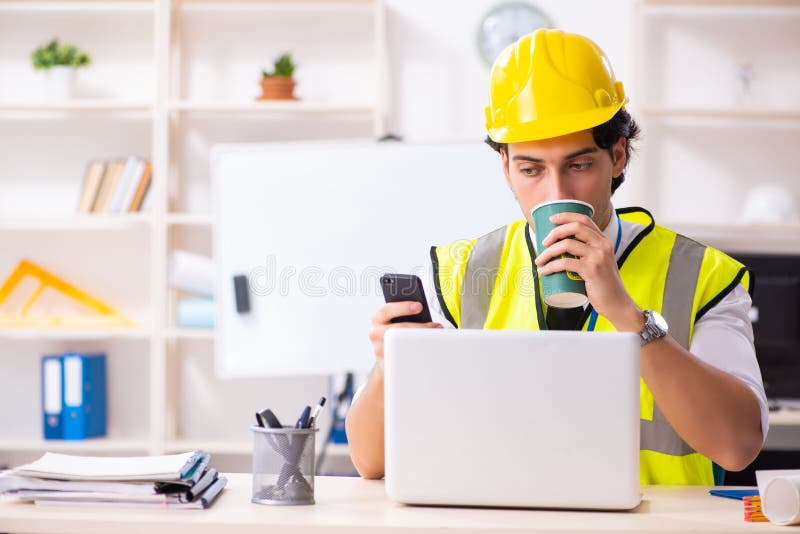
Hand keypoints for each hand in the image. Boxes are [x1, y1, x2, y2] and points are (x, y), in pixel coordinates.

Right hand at [368, 301, 442, 368]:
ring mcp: (378, 348)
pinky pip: (402, 358)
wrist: (387, 354)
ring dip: (419, 341)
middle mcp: (375, 332)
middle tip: (435, 326)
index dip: (403, 307)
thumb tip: (423, 311)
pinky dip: (417, 354)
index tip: (419, 306)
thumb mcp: (397, 320)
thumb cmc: (397, 332)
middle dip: (418, 327)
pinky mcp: (385, 362)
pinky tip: (428, 351)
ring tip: (435, 338)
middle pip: (395, 329)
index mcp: (378, 318)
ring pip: (399, 345)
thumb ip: (406, 314)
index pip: (387, 310)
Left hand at [533, 212, 642, 330]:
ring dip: (548, 251)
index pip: (585, 219)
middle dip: (555, 232)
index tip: (552, 219)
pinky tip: (544, 271)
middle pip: (575, 227)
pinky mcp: (592, 270)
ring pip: (567, 244)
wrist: (617, 304)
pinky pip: (565, 263)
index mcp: (604, 241)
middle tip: (543, 242)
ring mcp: (598, 257)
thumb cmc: (603, 286)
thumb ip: (587, 254)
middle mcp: (603, 245)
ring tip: (539, 260)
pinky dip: (551, 266)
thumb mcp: (599, 263)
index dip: (566, 216)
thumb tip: (560, 250)